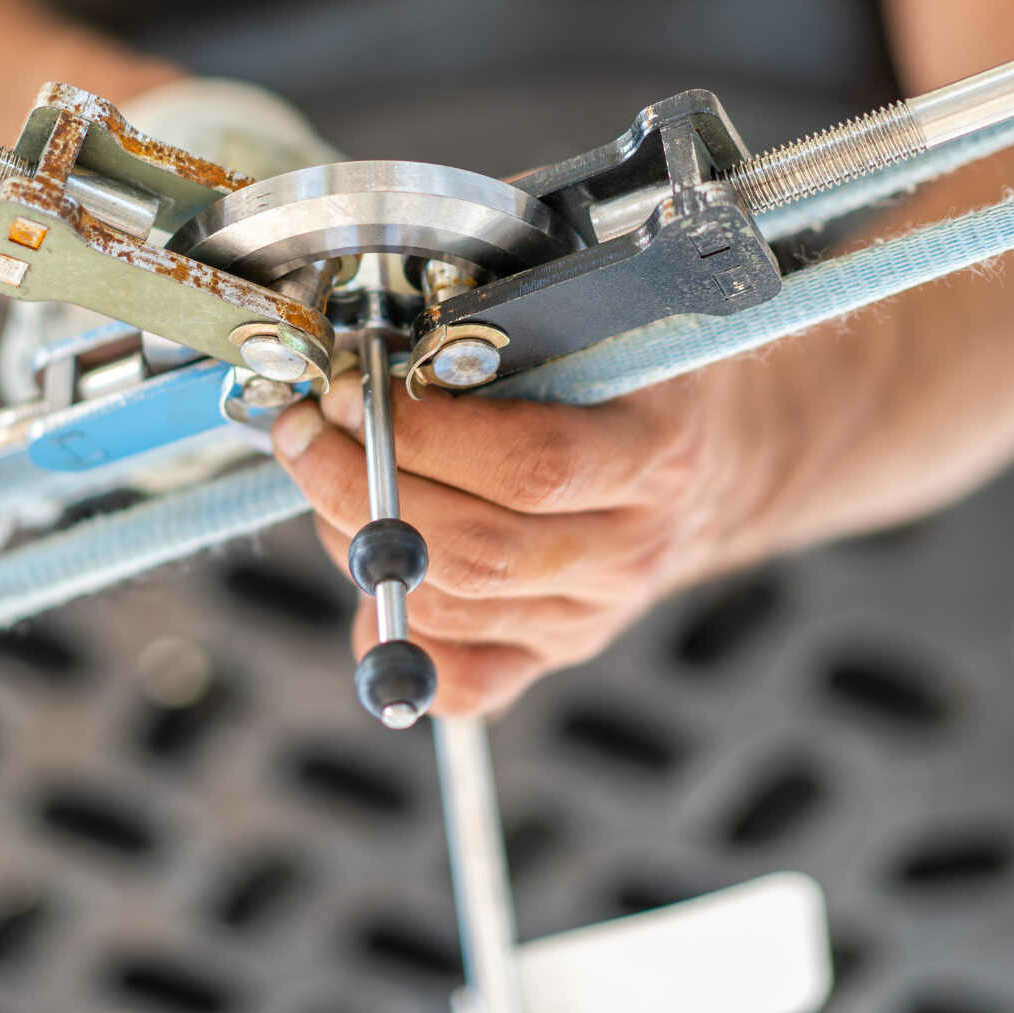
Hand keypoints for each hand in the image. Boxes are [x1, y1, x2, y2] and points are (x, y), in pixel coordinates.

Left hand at [271, 365, 780, 716]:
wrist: (707, 465)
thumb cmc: (632, 382)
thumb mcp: (603, 331)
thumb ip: (517, 341)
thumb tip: (393, 351)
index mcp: (655, 459)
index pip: (532, 467)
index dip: (424, 435)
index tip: (352, 392)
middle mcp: (628, 552)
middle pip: (477, 550)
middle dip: (360, 488)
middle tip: (306, 432)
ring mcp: (590, 616)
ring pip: (451, 609)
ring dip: (358, 544)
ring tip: (327, 478)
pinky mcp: (553, 655)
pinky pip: (465, 683)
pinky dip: (397, 648)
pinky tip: (368, 588)